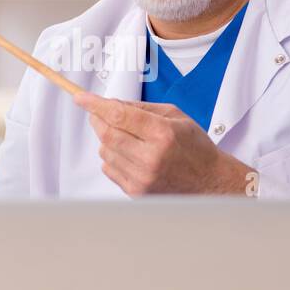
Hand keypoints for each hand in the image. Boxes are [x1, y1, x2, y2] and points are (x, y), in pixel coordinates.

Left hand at [72, 91, 253, 196]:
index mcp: (162, 133)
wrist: (209, 181)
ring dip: (107, 139)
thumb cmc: (194, 147)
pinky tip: (130, 154)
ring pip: (105, 151)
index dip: (96, 104)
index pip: (119, 114)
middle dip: (97, 120)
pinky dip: (112, 157)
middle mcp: (151, 157)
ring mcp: (143, 177)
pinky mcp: (137, 191)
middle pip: (107, 134)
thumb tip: (109, 103)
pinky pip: (109, 168)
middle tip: (98, 113)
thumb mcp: (174, 116)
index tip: (81, 98)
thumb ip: (140, 108)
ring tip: (127, 137)